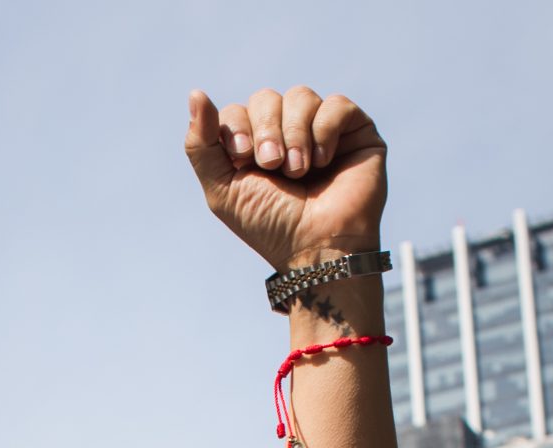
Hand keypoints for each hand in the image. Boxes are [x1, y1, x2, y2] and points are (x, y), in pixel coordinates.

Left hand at [182, 87, 386, 268]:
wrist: (316, 248)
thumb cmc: (271, 226)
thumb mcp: (222, 189)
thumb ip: (201, 144)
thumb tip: (196, 93)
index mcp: (255, 145)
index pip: (238, 110)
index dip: (237, 127)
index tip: (243, 158)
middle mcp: (288, 133)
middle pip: (267, 98)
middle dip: (266, 130)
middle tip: (272, 165)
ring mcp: (323, 130)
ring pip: (301, 96)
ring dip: (294, 134)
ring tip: (299, 171)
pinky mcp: (356, 131)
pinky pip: (336, 104)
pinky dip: (324, 131)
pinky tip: (322, 162)